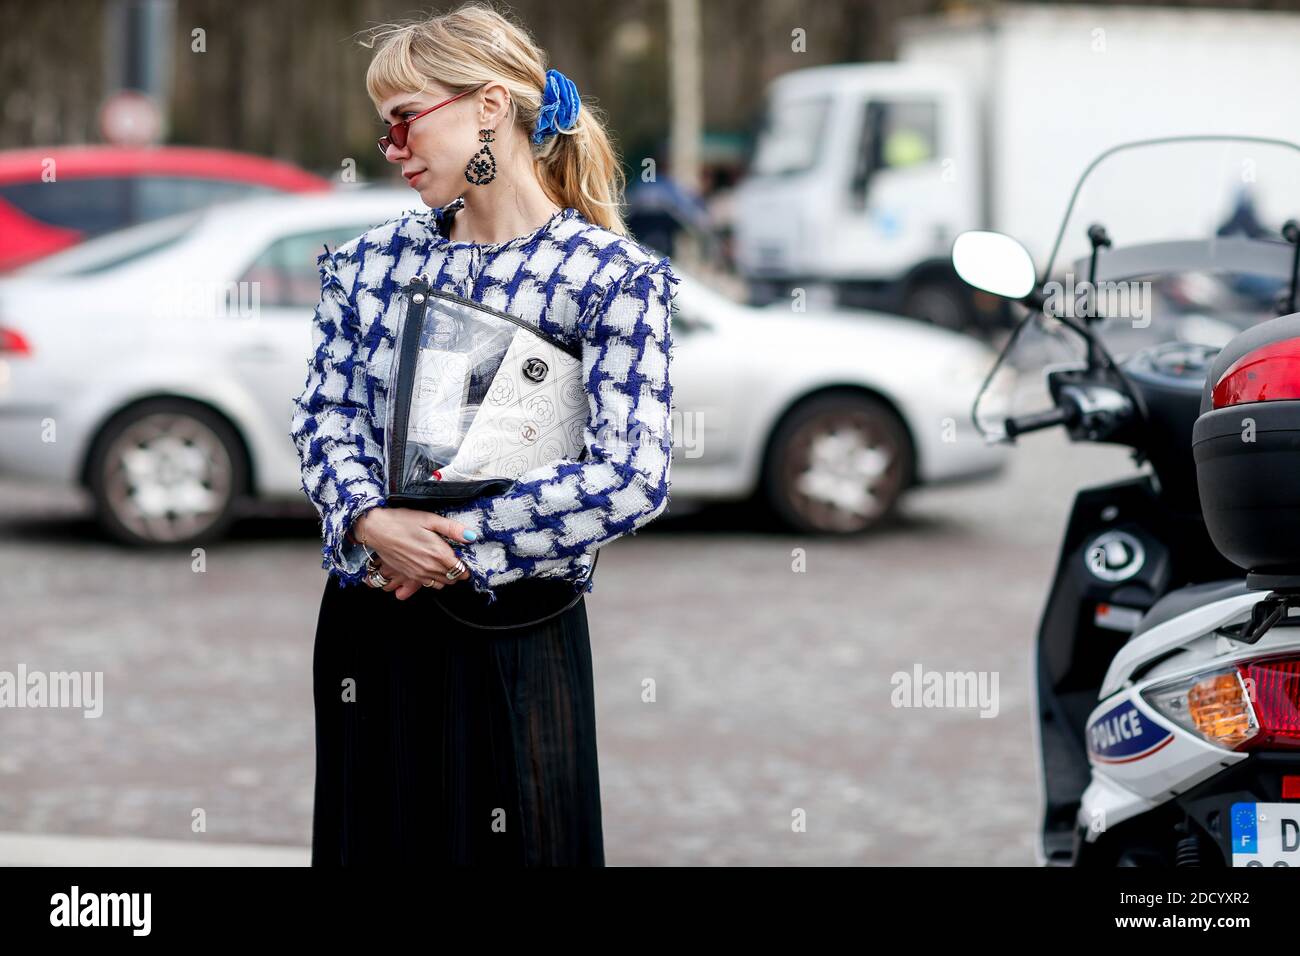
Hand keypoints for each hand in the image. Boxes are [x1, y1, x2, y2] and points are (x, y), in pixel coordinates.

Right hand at [355, 507, 476, 600]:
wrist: (376, 529)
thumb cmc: (402, 521)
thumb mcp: (430, 519)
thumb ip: (452, 529)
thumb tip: (472, 536)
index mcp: (439, 554)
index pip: (461, 569)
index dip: (466, 564)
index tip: (464, 556)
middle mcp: (430, 568)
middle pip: (453, 578)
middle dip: (458, 571)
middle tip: (456, 559)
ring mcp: (419, 574)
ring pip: (441, 584)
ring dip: (446, 577)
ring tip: (444, 564)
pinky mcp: (409, 575)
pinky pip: (428, 584)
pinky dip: (433, 580)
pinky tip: (431, 567)